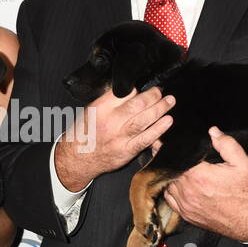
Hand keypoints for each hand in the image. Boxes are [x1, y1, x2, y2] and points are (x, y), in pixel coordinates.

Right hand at [55, 88, 173, 190]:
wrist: (78, 158)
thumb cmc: (84, 133)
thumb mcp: (91, 110)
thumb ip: (109, 100)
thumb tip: (130, 90)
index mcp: (101, 108)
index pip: (124, 92)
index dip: (136, 88)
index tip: (142, 88)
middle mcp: (110, 122)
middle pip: (137, 104)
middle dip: (153, 95)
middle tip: (160, 91)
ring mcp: (120, 137)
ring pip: (144, 120)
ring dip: (160, 109)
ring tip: (169, 101)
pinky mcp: (127, 150)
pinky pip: (146, 139)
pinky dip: (158, 129)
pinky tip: (167, 121)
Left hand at [158, 127, 247, 241]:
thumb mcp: (243, 164)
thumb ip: (227, 144)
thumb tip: (213, 131)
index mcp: (200, 176)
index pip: (177, 158)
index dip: (170, 149)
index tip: (162, 142)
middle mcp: (189, 192)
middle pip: (169, 171)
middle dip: (167, 160)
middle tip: (163, 150)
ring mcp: (186, 205)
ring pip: (167, 185)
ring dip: (167, 175)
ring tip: (168, 165)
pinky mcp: (187, 215)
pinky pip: (170, 200)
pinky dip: (169, 190)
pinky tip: (173, 183)